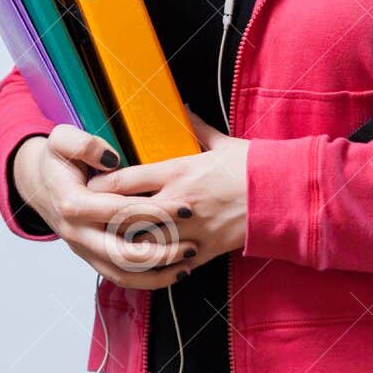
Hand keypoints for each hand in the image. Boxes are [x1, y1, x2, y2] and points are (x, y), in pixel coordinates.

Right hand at [12, 124, 200, 288]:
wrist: (38, 184)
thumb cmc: (57, 160)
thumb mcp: (61, 140)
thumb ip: (84, 144)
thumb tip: (112, 160)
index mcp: (73, 204)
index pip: (120, 212)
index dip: (154, 211)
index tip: (184, 206)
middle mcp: (77, 233)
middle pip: (123, 252)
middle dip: (163, 248)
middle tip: (194, 240)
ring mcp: (84, 250)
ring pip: (123, 273)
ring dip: (159, 270)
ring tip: (190, 258)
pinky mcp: (92, 258)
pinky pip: (121, 278)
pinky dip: (149, 280)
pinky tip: (176, 271)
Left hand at [83, 108, 248, 285]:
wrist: (284, 195)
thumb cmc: (254, 166)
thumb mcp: (222, 143)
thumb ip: (196, 127)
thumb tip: (182, 107)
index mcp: (180, 171)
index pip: (128, 178)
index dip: (102, 183)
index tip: (89, 185)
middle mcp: (179, 202)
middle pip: (127, 214)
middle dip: (104, 217)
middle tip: (88, 218)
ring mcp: (191, 228)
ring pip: (144, 243)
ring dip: (125, 244)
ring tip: (108, 242)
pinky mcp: (205, 249)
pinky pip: (172, 263)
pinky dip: (155, 265)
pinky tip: (143, 264)